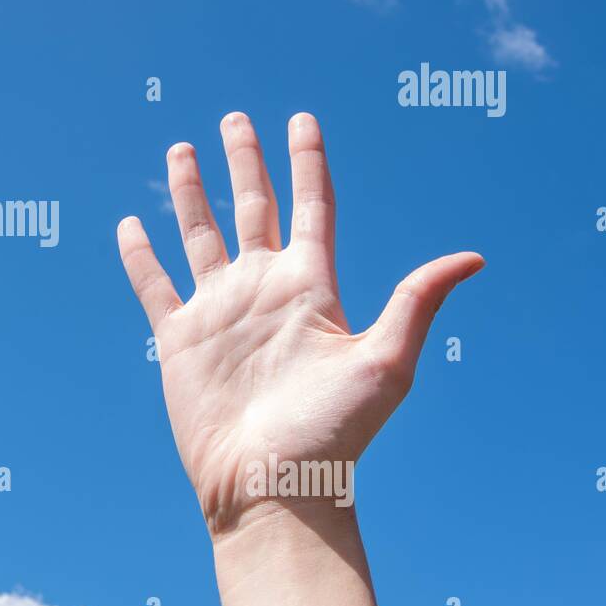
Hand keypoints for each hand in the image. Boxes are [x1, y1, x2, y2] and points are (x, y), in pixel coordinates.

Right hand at [117, 112, 482, 536]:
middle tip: (235, 119)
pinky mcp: (179, 339)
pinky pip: (154, 284)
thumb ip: (415, 302)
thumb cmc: (333, 433)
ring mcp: (219, 312)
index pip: (312, 207)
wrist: (272, 485)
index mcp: (311, 287)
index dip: (307, 162)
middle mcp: (263, 290)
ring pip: (199, 234)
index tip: (303, 119)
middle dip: (245, 162)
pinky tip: (131, 224)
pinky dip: (140, 254)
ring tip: (181, 149)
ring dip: (189, 192)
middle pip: (252, 207)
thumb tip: (473, 256)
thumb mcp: (385, 363)